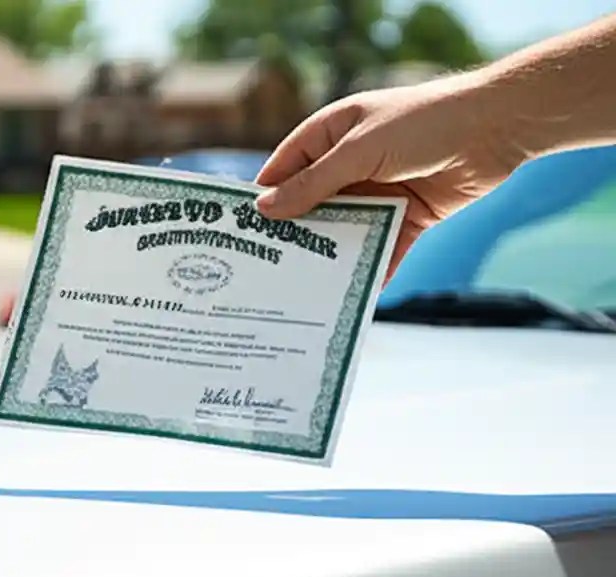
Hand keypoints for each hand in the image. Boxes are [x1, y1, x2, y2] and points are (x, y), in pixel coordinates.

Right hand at [254, 73, 526, 280]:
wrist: (495, 128)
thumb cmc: (422, 123)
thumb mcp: (359, 150)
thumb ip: (314, 183)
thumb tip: (266, 208)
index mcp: (331, 135)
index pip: (285, 168)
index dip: (263, 196)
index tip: (236, 230)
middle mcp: (349, 165)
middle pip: (311, 205)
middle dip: (291, 234)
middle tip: (260, 270)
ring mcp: (379, 193)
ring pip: (344, 231)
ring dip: (328, 257)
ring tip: (298, 291)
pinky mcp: (407, 219)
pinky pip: (381, 250)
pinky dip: (369, 272)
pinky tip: (351, 298)